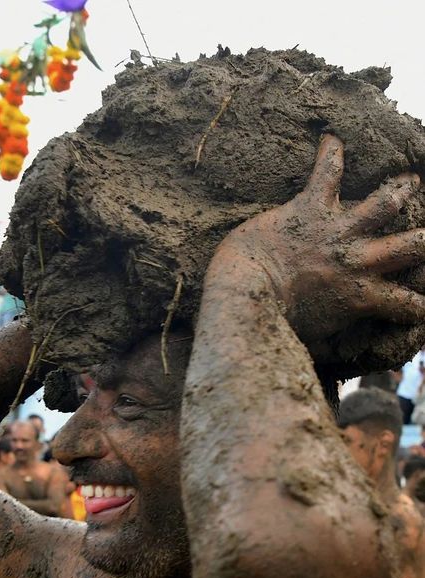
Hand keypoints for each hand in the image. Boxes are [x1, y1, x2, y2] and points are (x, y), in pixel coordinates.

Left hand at [218, 135, 424, 374]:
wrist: (246, 290)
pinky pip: (325, 172)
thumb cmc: (276, 324)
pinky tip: (331, 136)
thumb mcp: (318, 342)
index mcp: (363, 296)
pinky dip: (329, 153)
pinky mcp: (310, 208)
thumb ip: (340, 343)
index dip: (420, 307)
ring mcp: (337, 230)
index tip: (422, 307)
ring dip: (400, 191)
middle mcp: (359, 259)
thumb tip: (348, 365)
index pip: (409, 305)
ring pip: (385, 202)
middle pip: (414, 246)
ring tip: (410, 182)